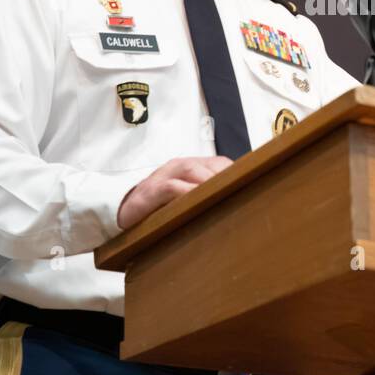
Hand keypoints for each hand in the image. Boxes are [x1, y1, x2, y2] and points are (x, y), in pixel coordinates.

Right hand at [116, 155, 234, 228]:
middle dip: (228, 177)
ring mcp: (164, 176)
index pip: (220, 163)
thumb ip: (205, 197)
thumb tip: (236, 206)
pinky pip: (171, 187)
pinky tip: (198, 200)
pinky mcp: (151, 191)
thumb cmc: (159, 207)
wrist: (122, 211)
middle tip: (244, 192)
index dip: (236, 173)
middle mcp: (179, 167)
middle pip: (211, 165)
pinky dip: (186, 192)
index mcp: (190, 167)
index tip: (252, 185)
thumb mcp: (185, 200)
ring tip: (225, 193)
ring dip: (210, 181)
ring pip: (192, 170)